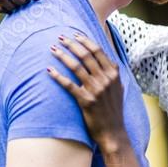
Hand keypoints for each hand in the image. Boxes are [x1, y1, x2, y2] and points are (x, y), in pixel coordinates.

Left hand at [47, 34, 127, 148]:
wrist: (113, 133)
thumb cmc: (114, 111)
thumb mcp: (119, 89)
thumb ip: (114, 74)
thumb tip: (109, 61)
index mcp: (113, 74)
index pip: (98, 51)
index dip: (85, 40)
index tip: (75, 34)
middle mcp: (105, 79)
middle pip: (85, 55)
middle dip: (71, 43)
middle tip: (60, 37)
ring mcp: (96, 90)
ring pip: (76, 67)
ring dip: (62, 55)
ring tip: (52, 48)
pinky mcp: (86, 101)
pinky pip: (68, 84)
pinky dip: (57, 75)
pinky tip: (48, 69)